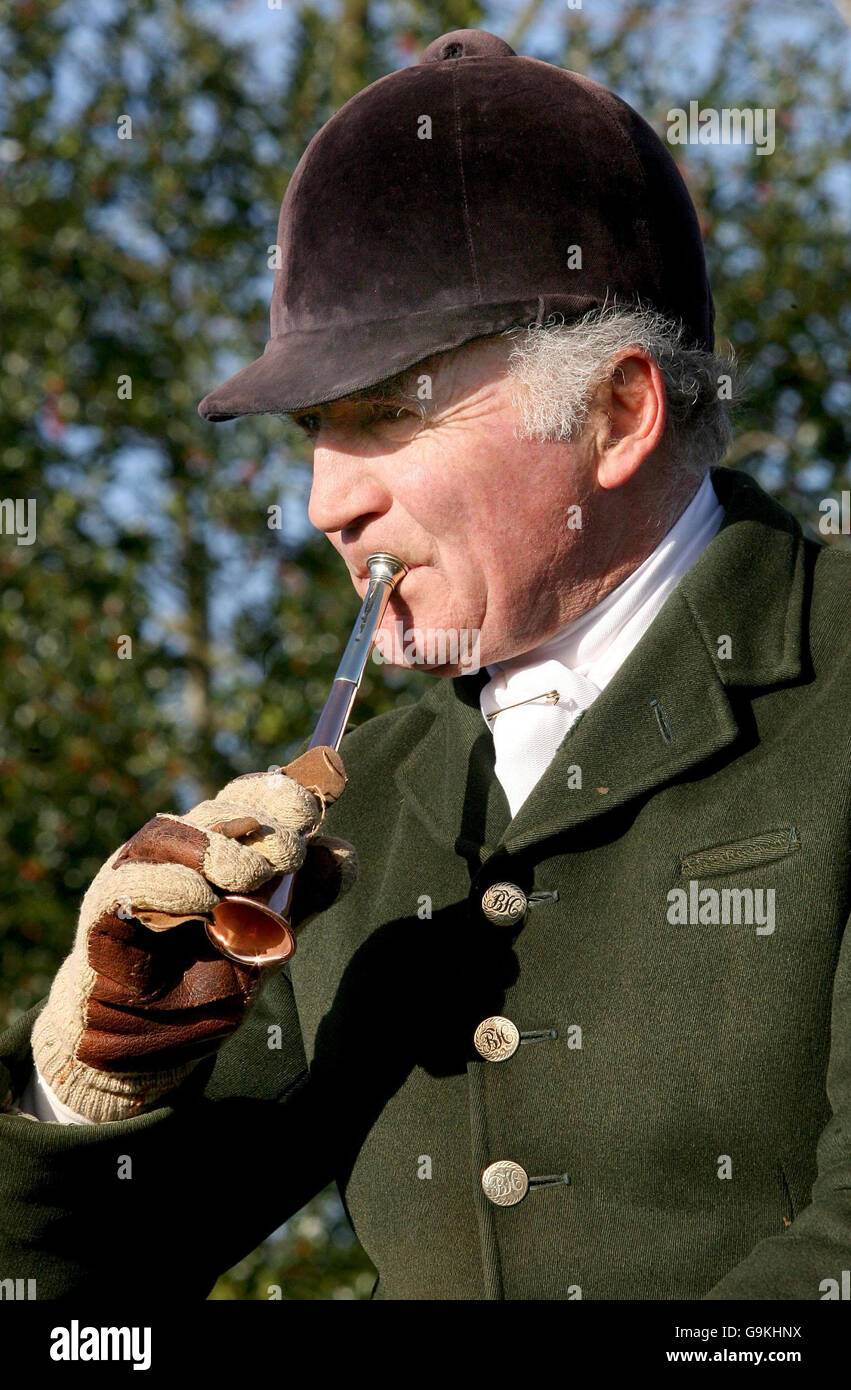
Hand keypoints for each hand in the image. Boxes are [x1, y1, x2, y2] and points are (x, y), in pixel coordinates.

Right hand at [30, 747, 356, 1122]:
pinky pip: (137, 879)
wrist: (157, 1043)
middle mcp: (179, 854)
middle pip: (220, 810)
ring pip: (175, 832)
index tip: (310, 811)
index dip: (282, 796)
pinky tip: (204, 903)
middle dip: (263, 826)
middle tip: (289, 858)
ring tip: (249, 878)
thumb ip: (306, 899)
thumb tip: (344, 855)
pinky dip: (174, 884)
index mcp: (220, 851)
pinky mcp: (108, 909)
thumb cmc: (211, 983)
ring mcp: (141, 876)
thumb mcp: (273, 942)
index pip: (249, 799)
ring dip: (220, 849)